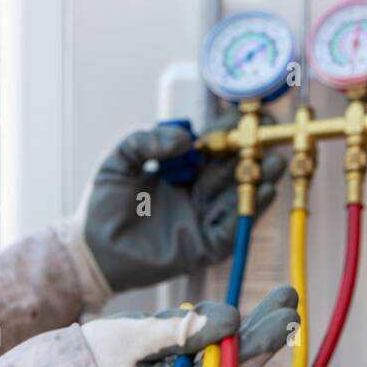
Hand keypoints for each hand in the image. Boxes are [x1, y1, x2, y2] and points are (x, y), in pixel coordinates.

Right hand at [81, 285, 298, 366]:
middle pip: (237, 362)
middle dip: (266, 330)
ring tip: (281, 302)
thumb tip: (227, 320)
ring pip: (229, 356)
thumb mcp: (131, 337)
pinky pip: (210, 353)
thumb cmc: (90, 358)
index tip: (285, 317)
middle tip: (290, 302)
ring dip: (254, 329)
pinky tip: (240, 321)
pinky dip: (227, 335)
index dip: (262, 340)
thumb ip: (178, 331)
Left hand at [83, 117, 286, 292]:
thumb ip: (147, 142)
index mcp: (180, 170)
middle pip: (231, 169)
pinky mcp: (204, 245)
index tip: (242, 118)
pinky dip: (248, 210)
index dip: (228, 133)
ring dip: (257, 179)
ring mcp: (202, 218)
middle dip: (251, 154)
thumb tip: (185, 138)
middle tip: (270, 138)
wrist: (92, 249)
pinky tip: (261, 192)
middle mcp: (197, 192)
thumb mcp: (120, 161)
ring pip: (237, 196)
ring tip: (274, 163)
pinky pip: (231, 227)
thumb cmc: (103, 204)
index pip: (211, 147)